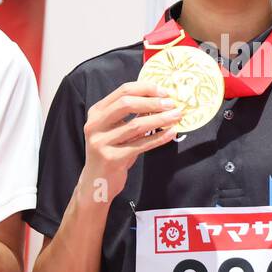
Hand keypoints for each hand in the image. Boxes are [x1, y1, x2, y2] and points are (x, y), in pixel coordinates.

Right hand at [79, 81, 183, 203]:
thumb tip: (159, 99)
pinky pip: (140, 145)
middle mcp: (95, 125)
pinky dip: (158, 138)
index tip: (164, 91)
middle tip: (172, 104)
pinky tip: (171, 132)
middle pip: (126, 104)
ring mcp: (101, 142)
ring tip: (176, 116)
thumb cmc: (111, 152)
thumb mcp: (116, 129)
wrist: (96, 182)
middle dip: (153, 102)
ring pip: (136, 125)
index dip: (145, 88)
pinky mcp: (112, 158)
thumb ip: (131, 114)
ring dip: (160, 119)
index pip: (122, 91)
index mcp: (96, 112)